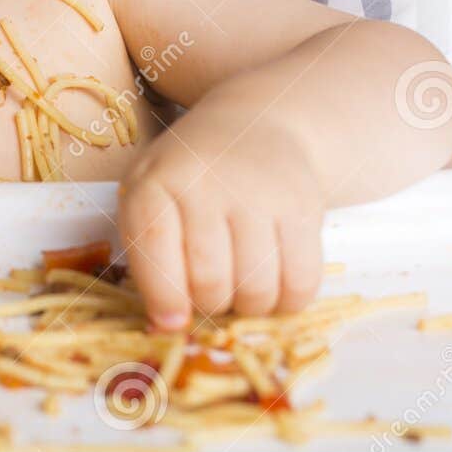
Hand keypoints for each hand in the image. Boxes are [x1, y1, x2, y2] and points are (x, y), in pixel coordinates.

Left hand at [117, 124, 325, 329]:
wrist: (252, 125)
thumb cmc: (189, 174)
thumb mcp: (149, 194)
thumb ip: (148, 257)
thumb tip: (168, 326)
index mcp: (158, 180)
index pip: (155, 249)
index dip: (163, 297)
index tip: (173, 321)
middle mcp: (208, 182)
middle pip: (210, 280)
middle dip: (210, 306)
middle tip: (213, 295)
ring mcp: (260, 193)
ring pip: (257, 289)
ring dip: (249, 308)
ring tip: (241, 289)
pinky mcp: (304, 206)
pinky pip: (301, 282)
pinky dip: (288, 302)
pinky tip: (275, 288)